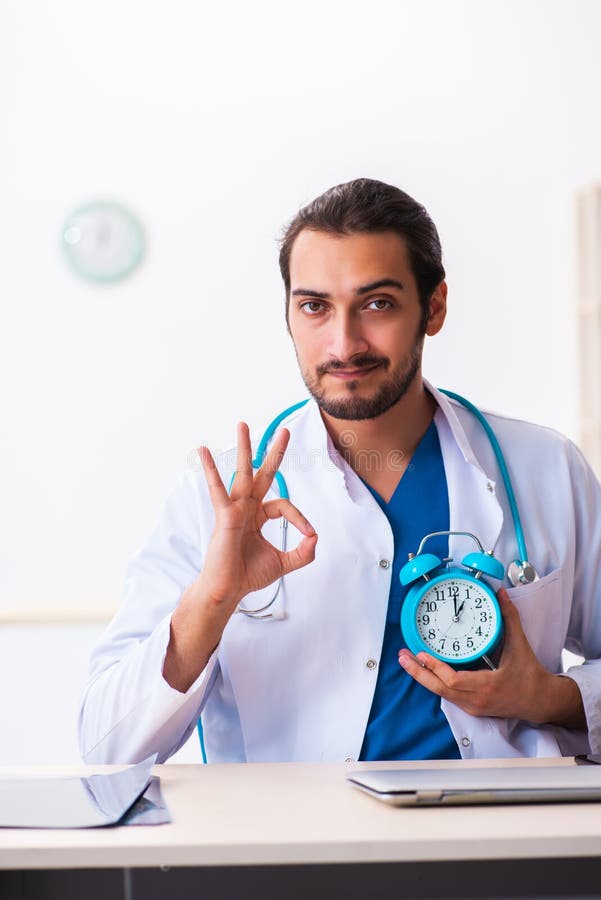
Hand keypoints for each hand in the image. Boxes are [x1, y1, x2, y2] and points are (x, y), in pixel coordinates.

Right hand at [197, 421, 317, 613]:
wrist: (229, 591)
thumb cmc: (248, 576)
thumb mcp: (284, 563)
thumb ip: (304, 552)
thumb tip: (315, 536)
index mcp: (258, 516)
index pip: (283, 505)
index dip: (299, 517)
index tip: (308, 533)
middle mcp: (246, 508)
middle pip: (263, 474)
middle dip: (274, 452)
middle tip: (285, 431)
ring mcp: (234, 509)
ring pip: (242, 473)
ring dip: (243, 447)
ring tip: (243, 424)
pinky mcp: (224, 515)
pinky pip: (218, 489)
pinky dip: (210, 469)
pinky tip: (202, 450)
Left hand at [398, 589, 584, 727]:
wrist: (540, 701)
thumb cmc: (530, 676)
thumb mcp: (520, 645)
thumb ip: (509, 618)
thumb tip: (501, 594)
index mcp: (488, 685)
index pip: (453, 680)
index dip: (435, 668)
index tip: (422, 654)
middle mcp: (477, 700)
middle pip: (439, 689)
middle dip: (418, 673)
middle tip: (403, 657)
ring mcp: (473, 706)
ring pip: (441, 693)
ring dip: (423, 677)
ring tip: (407, 660)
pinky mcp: (472, 708)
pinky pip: (448, 695)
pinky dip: (434, 682)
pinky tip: (424, 669)